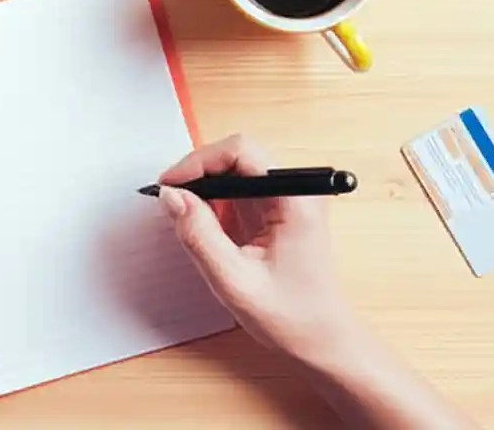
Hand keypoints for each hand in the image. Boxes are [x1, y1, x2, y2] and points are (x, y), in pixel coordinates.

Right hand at [158, 134, 356, 365]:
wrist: (322, 341)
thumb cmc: (291, 316)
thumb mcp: (234, 280)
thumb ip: (199, 235)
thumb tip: (171, 197)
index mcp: (294, 201)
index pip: (240, 152)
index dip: (199, 161)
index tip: (171, 184)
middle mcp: (295, 193)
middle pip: (236, 158)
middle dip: (198, 175)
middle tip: (171, 201)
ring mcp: (287, 202)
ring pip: (235, 174)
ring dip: (205, 191)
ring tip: (187, 221)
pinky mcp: (277, 214)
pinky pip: (239, 194)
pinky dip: (215, 206)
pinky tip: (206, 232)